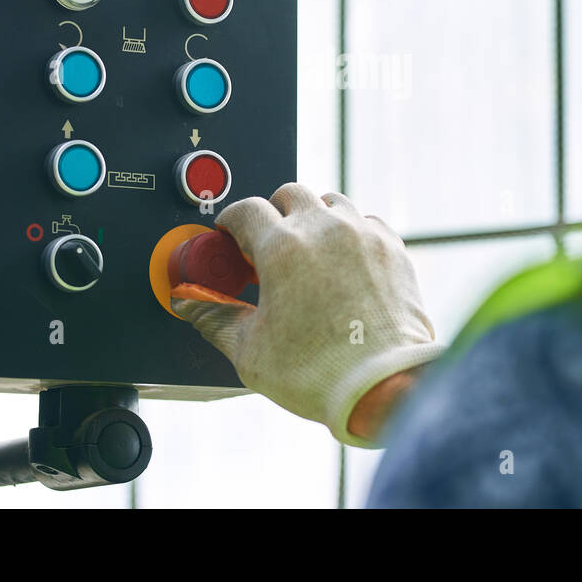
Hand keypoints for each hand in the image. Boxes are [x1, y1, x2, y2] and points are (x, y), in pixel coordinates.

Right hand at [171, 184, 443, 446]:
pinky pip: (366, 222)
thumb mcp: (250, 350)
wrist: (385, 387)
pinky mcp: (392, 249)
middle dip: (272, 213)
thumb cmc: (321, 372)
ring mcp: (362, 235)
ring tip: (308, 251)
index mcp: (281, 248)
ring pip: (330, 201)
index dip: (231, 222)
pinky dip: (350, 233)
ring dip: (313, 217)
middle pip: (288, 194)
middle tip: (266, 245)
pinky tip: (344, 263)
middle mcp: (324, 230)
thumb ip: (215, 318)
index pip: (244, 210)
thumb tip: (190, 304)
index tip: (229, 237)